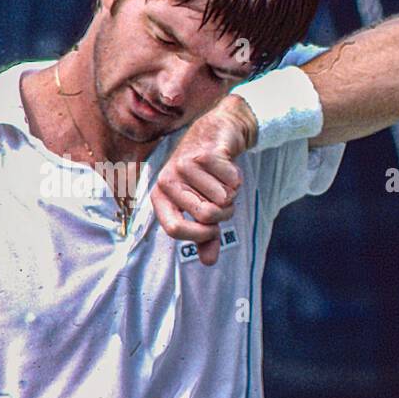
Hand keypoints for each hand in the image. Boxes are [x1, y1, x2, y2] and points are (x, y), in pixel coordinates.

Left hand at [151, 98, 255, 265]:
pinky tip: (228, 166)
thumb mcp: (202, 207)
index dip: (200, 235)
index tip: (213, 231)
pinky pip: (232, 181)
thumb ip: (205, 236)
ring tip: (223, 180)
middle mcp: (167, 181)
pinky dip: (237, 178)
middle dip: (224, 213)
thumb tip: (208, 262)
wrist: (216, 135)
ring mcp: (184, 165)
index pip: (174, 229)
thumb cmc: (205, 176)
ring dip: (232, 194)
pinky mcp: (204, 154)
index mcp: (161, 197)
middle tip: (224, 201)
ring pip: (222, 199)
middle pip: (206, 215)